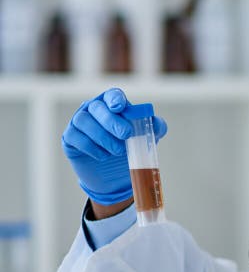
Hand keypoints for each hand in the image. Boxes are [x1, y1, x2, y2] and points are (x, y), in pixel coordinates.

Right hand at [61, 88, 167, 204]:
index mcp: (113, 105)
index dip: (115, 99)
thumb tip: (156, 123)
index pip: (112, 95)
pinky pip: (75, 137)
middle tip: (126, 135)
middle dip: (111, 121)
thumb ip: (156, 128)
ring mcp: (79, 123)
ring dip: (102, 136)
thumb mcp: (147, 139)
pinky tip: (103, 155)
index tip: (119, 107)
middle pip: (97, 107)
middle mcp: (94, 109)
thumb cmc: (131, 150)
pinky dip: (90, 146)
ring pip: (83, 121)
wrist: (116, 176)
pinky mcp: (70, 138)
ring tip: (117, 150)